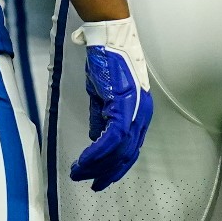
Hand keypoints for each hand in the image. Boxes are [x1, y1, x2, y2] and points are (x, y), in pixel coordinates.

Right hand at [68, 17, 151, 190]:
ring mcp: (134, 111)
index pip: (130, 149)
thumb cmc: (108, 61)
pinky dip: (96, 152)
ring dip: (97, 165)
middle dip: (105, 172)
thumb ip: (101, 117)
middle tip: (88, 182)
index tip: (99, 178)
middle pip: (125, 155)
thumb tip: (95, 138)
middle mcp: (141, 115)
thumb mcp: (103, 95)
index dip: (115, 166)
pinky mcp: (122, 106)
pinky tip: (84, 159)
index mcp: (140, 113)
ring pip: (118, 151)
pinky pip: (110, 139)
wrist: (109, 38)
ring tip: (79, 172)